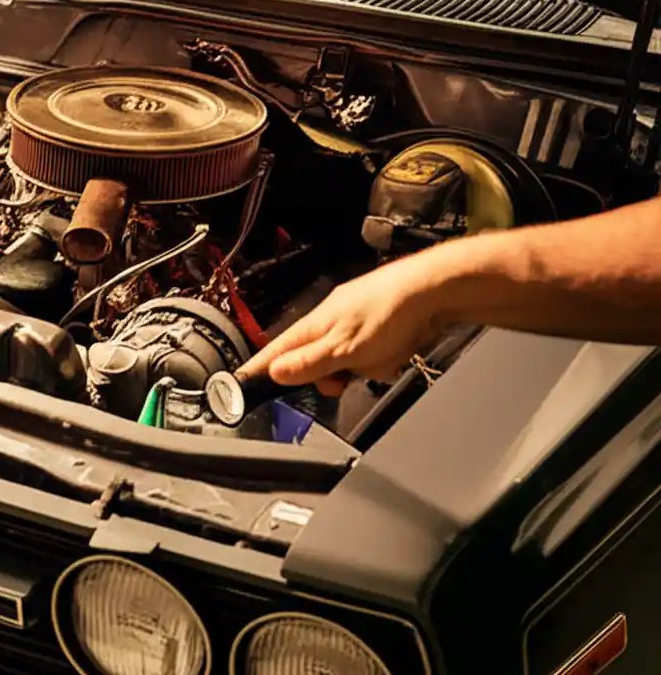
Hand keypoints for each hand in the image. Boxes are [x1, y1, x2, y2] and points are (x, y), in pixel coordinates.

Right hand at [237, 254, 447, 395]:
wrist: (434, 290)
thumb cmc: (388, 313)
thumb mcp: (343, 349)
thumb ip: (308, 364)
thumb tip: (275, 373)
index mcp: (313, 326)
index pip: (275, 352)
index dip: (259, 370)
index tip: (242, 384)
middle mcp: (329, 322)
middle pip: (314, 364)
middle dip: (330, 377)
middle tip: (344, 380)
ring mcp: (354, 322)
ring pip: (345, 362)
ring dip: (362, 369)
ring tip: (380, 360)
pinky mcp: (378, 326)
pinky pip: (369, 355)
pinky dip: (381, 360)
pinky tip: (394, 353)